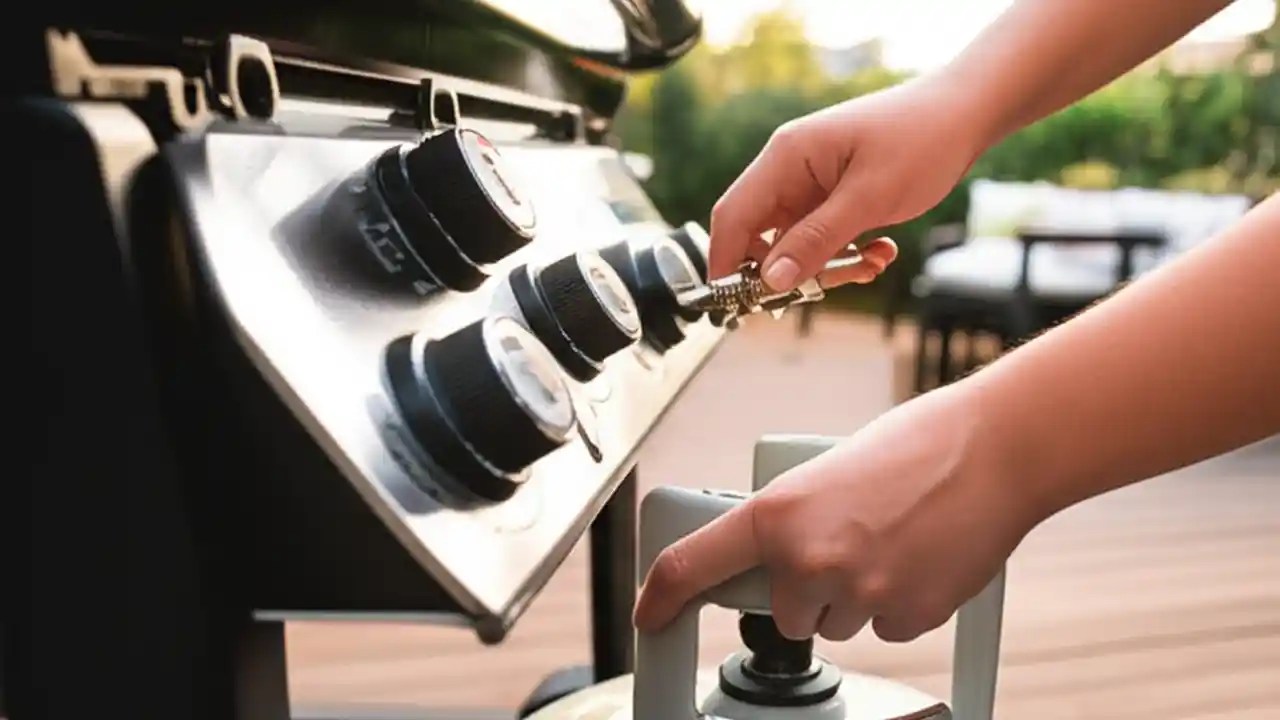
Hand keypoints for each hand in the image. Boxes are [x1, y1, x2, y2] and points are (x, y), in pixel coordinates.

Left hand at [632, 383, 1038, 641]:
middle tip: (850, 540)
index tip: (649, 615)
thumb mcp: (824, 473)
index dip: (661, 598)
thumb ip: (791, 521)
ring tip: (896, 538)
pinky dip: (901, 601)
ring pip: (839, 622)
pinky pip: (887, 625)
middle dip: (809, 589)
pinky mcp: (907, 616)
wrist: (995, 449)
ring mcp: (859, 594)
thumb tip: (776, 557)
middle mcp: (808, 561)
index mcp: (777, 514)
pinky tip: (922, 556)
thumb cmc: (916, 446)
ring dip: (858, 594)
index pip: (693, 564)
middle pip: (785, 612)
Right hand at [709, 74, 987, 291]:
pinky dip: (847, 256)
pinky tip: (880, 251)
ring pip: (795, 245)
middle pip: (761, 237)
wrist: (966, 113)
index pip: (734, 216)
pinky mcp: (834, 197)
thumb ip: (815, 241)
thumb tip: (770, 281)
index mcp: (785, 157)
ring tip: (872, 263)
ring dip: (828, 266)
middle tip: (823, 291)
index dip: (727, 263)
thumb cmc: (920, 139)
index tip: (735, 304)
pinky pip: (823, 239)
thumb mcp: (868, 198)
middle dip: (788, 271)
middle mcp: (790, 170)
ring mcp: (812, 184)